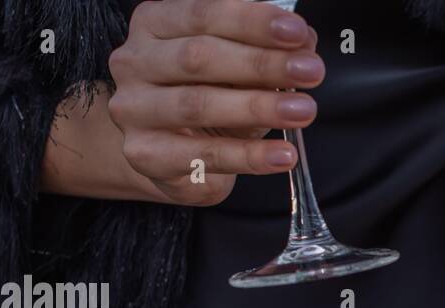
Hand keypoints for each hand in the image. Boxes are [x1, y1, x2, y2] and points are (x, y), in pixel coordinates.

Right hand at [107, 0, 324, 204]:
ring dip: (258, 106)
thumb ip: (264, 54)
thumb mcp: (234, 71)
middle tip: (311, 72)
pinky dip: (249, 156)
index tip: (298, 33)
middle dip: (262, 63)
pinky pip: (203, 155)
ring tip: (303, 111)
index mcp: (155, 25)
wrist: (168, 156)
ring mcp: (133, 109)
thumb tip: (304, 44)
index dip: (252, 21)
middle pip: (199, 57)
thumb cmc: (205, 100)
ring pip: (198, 104)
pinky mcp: (144, 154)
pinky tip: (282, 155)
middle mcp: (135, 62)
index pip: (203, 14)